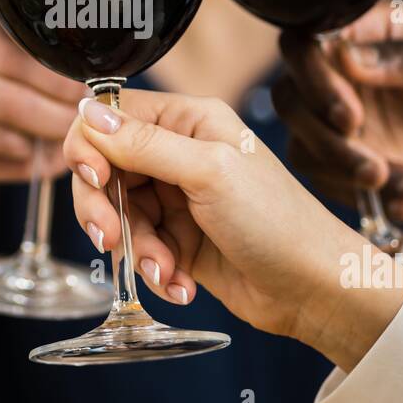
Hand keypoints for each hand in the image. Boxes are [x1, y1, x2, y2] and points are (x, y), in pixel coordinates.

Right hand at [0, 13, 88, 190]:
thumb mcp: (1, 55)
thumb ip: (35, 61)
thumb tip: (88, 87)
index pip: (15, 60)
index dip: (56, 81)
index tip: (86, 93)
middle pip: (8, 101)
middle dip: (54, 116)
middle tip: (84, 125)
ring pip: (1, 138)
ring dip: (40, 145)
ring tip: (67, 142)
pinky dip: (22, 166)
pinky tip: (38, 160)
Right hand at [63, 90, 402, 370]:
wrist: (315, 289)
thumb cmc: (277, 221)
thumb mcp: (208, 173)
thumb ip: (144, 144)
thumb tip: (87, 114)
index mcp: (188, 120)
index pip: (112, 116)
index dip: (91, 146)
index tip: (93, 177)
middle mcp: (178, 153)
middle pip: (104, 169)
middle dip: (104, 208)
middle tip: (109, 238)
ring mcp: (177, 198)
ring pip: (119, 215)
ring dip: (136, 248)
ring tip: (166, 271)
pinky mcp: (178, 240)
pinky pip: (139, 249)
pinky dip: (153, 269)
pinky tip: (180, 284)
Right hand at [275, 0, 402, 218]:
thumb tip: (347, 56)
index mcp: (355, 32)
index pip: (300, 47)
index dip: (313, 83)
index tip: (352, 119)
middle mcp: (333, 73)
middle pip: (291, 104)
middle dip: (328, 145)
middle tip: (375, 169)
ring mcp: (335, 117)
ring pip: (305, 149)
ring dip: (350, 179)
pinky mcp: (346, 155)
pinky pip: (330, 181)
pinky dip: (364, 200)